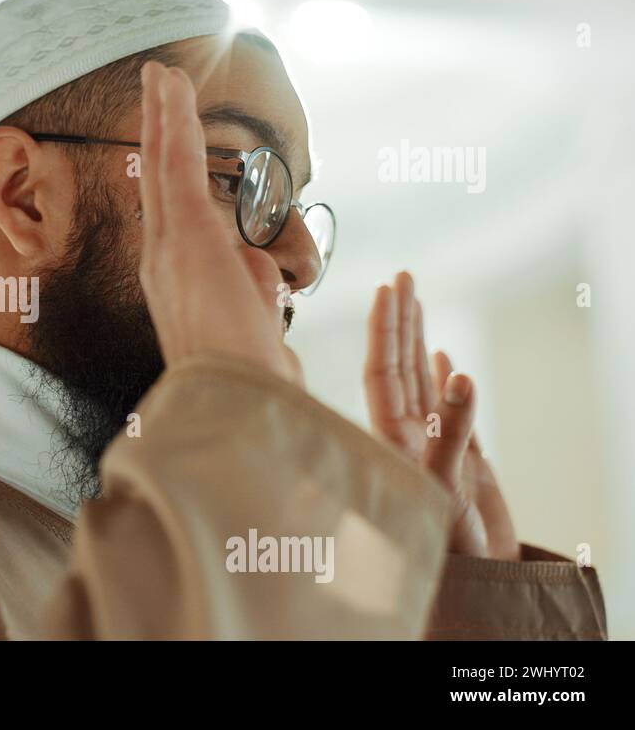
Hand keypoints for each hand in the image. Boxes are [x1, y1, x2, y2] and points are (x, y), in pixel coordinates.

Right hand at [137, 62, 299, 381]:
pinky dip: (172, 120)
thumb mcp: (253, 317)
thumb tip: (259, 262)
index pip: (171, 207)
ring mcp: (169, 245)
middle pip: (158, 178)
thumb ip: (251, 283)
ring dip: (163, 114)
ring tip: (161, 75)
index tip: (169, 131)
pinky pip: (175, 163)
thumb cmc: (245, 374)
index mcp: (175, 277)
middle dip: (158, 129)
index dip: (168, 164)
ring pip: (163, 163)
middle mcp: (161, 257)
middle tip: (156, 84)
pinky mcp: (186, 235)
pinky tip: (170, 86)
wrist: (236, 405)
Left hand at [363, 272, 518, 559]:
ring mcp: (431, 444)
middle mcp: (407, 434)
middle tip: (401, 276)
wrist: (476, 583)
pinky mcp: (458, 459)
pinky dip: (445, 381)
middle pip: (399, 364)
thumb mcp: (447, 485)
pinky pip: (448, 409)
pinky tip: (443, 361)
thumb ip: (451, 432)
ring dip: (418, 340)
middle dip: (399, 320)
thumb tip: (459, 372)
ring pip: (421, 380)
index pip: (383, 370)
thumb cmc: (449, 543)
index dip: (385, 328)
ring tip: (415, 302)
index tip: (387, 288)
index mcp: (392, 436)